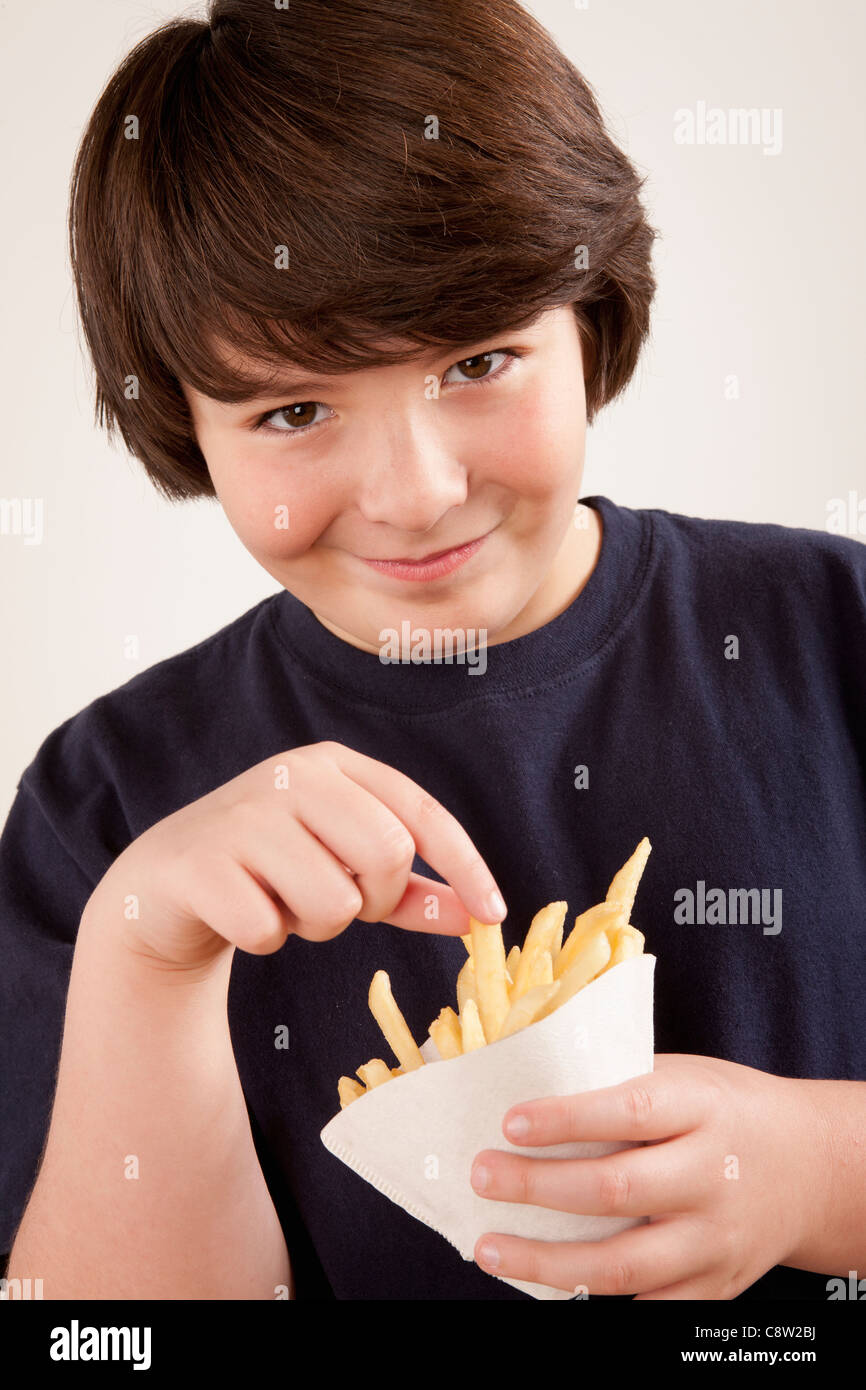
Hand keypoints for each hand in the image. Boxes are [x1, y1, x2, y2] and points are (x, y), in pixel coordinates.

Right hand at [84, 740, 505, 972]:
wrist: (166, 881)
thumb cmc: (271, 870)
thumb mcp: (344, 868)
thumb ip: (411, 890)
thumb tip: (478, 916)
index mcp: (335, 766)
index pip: (422, 813)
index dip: (466, 866)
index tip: (494, 915)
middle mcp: (292, 776)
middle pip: (388, 854)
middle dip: (374, 900)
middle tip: (338, 903)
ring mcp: (243, 815)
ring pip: (334, 901)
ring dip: (315, 926)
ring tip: (283, 905)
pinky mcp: (202, 863)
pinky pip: (269, 929)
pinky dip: (264, 938)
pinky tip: (240, 914)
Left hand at [470, 1054, 829, 1297]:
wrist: (811, 1167)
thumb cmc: (725, 1109)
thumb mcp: (686, 1076)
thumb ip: (620, 1087)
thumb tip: (526, 1092)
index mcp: (703, 1109)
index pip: (629, 1113)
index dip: (566, 1119)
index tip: (510, 1123)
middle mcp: (713, 1177)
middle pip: (617, 1191)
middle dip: (538, 1187)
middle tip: (482, 1176)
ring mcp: (715, 1240)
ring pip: (623, 1265)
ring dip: (546, 1262)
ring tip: (490, 1248)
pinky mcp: (715, 1287)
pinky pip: (646, 1305)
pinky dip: (590, 1297)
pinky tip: (544, 1282)